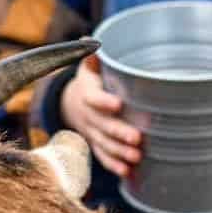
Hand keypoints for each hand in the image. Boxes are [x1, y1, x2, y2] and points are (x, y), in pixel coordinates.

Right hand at [60, 56, 140, 176]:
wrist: (74, 104)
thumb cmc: (91, 80)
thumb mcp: (89, 66)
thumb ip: (92, 56)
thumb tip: (90, 41)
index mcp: (87, 92)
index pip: (93, 97)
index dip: (103, 101)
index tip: (117, 104)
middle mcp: (88, 115)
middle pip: (102, 125)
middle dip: (119, 132)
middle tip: (137, 138)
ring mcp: (92, 132)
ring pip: (105, 143)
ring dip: (120, 152)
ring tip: (137, 157)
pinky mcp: (97, 144)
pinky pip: (103, 156)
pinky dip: (114, 165)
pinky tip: (127, 172)